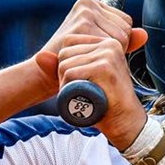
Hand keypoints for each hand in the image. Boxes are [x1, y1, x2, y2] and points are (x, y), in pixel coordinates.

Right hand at [32, 0, 145, 86]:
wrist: (47, 72)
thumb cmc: (75, 60)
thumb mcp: (101, 46)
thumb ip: (125, 39)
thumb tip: (144, 34)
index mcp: (91, 4)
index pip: (126, 22)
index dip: (118, 41)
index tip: (98, 48)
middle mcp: (88, 4)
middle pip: (126, 28)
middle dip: (116, 47)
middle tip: (93, 54)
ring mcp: (85, 13)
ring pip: (122, 37)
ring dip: (111, 53)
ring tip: (90, 56)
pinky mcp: (83, 25)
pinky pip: (114, 44)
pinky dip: (105, 56)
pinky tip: (89, 59)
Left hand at [56, 32, 147, 148]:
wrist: (125, 122)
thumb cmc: (104, 102)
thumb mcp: (83, 78)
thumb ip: (62, 65)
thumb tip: (39, 55)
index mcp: (106, 42)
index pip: (68, 43)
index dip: (66, 64)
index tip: (81, 81)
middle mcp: (109, 44)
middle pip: (65, 54)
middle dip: (64, 76)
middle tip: (82, 92)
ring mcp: (108, 54)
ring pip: (66, 65)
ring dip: (66, 85)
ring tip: (84, 96)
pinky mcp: (105, 67)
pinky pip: (71, 74)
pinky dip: (70, 89)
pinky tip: (85, 97)